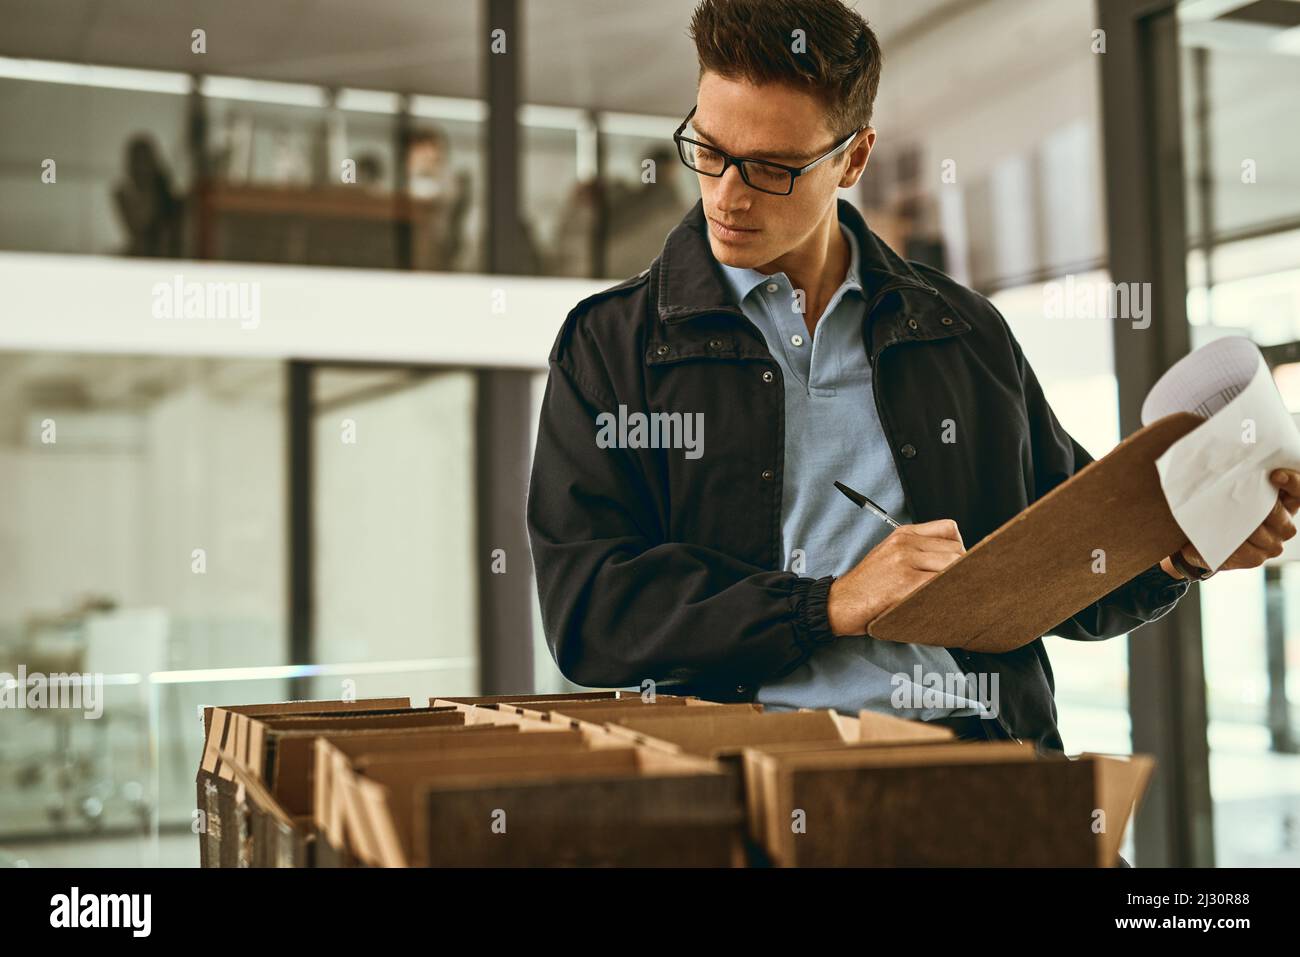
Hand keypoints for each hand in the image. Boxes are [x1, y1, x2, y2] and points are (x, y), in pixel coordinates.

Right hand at [827, 519, 965, 635]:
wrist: (839, 603)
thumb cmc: (866, 587)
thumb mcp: (888, 556)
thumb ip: (917, 551)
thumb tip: (953, 561)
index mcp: (903, 534)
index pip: (949, 530)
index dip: (960, 549)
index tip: (957, 566)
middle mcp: (905, 543)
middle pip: (956, 551)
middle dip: (964, 571)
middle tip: (958, 589)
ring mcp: (904, 562)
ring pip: (953, 568)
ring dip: (959, 585)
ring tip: (953, 598)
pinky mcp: (905, 583)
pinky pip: (941, 586)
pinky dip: (949, 597)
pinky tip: (944, 606)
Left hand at [1161, 468, 1299, 577]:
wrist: (1197, 537)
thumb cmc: (1219, 506)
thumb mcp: (1231, 487)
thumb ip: (1244, 476)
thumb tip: (1239, 448)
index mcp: (1284, 502)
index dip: (1294, 482)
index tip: (1275, 475)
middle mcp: (1283, 524)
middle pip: (1283, 516)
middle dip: (1263, 509)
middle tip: (1240, 500)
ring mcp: (1272, 543)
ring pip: (1267, 536)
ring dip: (1246, 527)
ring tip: (1225, 518)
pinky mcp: (1256, 558)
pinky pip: (1250, 552)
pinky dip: (1236, 544)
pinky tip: (1224, 538)